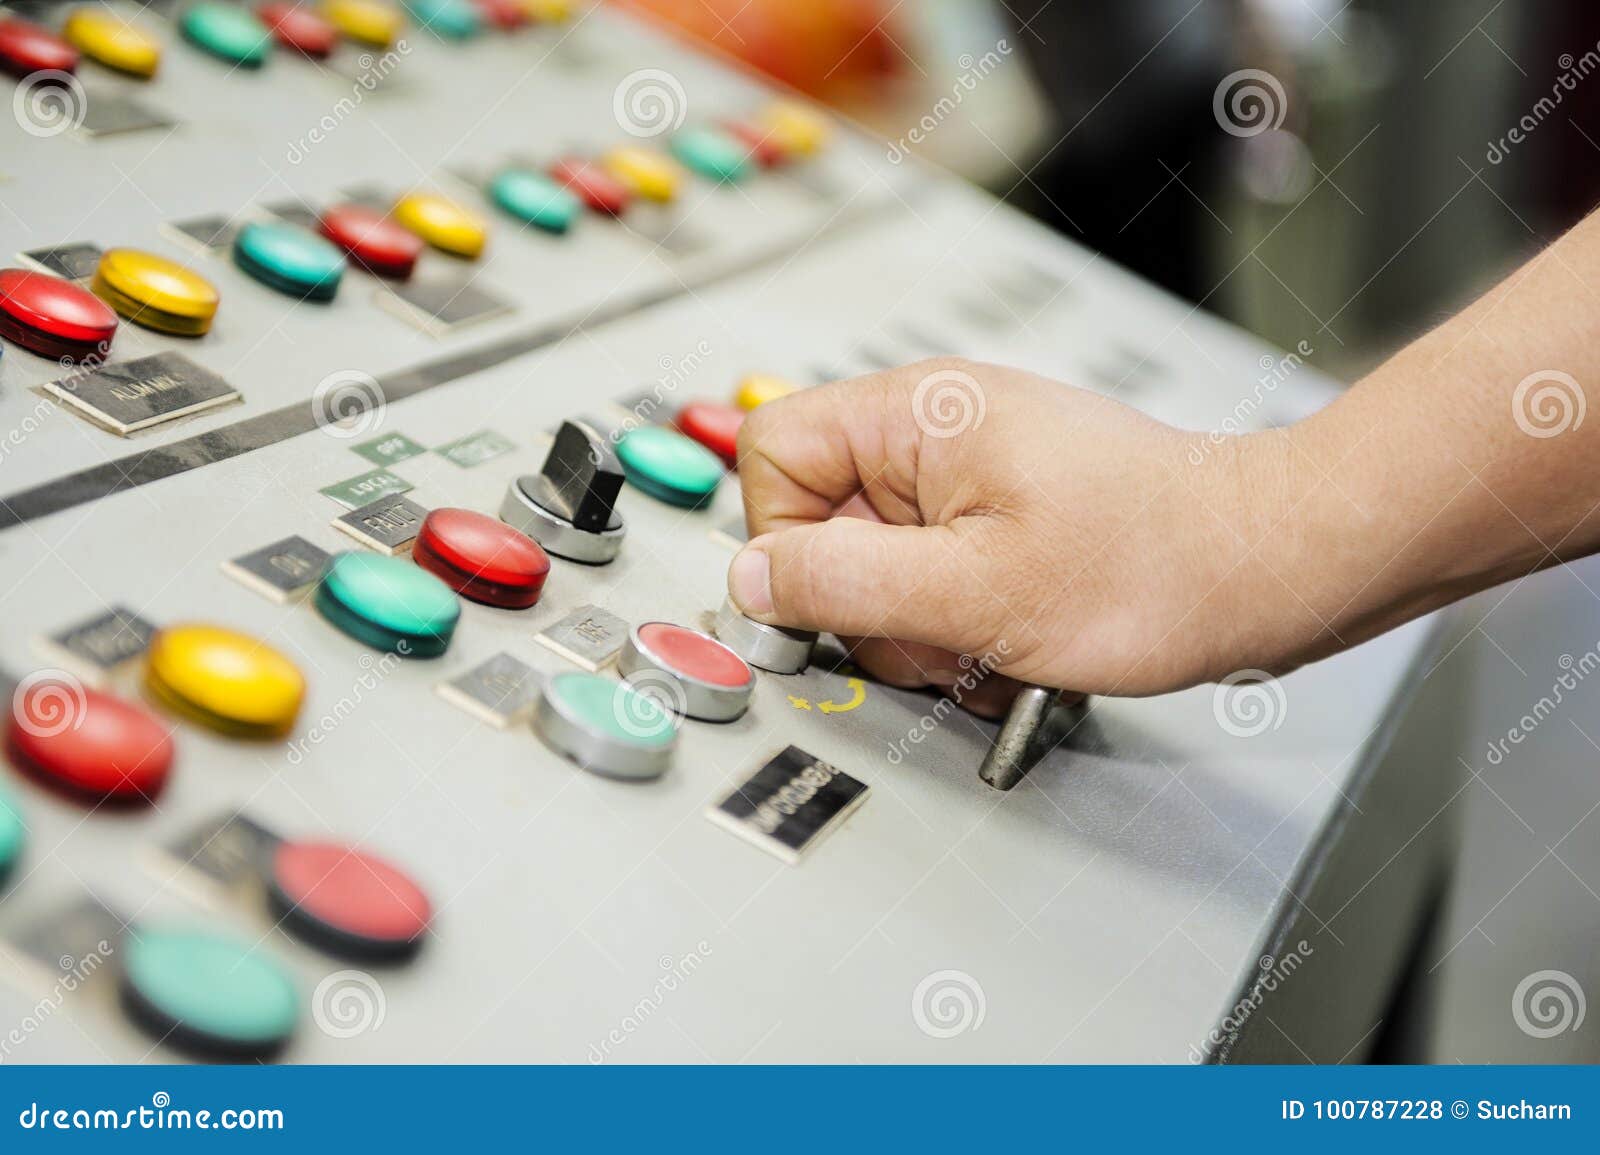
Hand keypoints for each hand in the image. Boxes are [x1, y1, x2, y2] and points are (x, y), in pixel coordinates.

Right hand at [727, 359, 1317, 711]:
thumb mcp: (976, 593)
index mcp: (916, 414)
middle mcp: (936, 429)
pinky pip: (932, 575)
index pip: (772, 454)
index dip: (785, 540)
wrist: (1268, 566)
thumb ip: (844, 584)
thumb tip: (748, 582)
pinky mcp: (1001, 513)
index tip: (835, 603)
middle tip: (941, 632)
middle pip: (822, 520)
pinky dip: (958, 624)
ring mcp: (971, 473)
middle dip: (870, 602)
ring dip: (919, 626)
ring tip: (991, 639)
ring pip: (877, 562)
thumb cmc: (1154, 566)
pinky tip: (1012, 640)